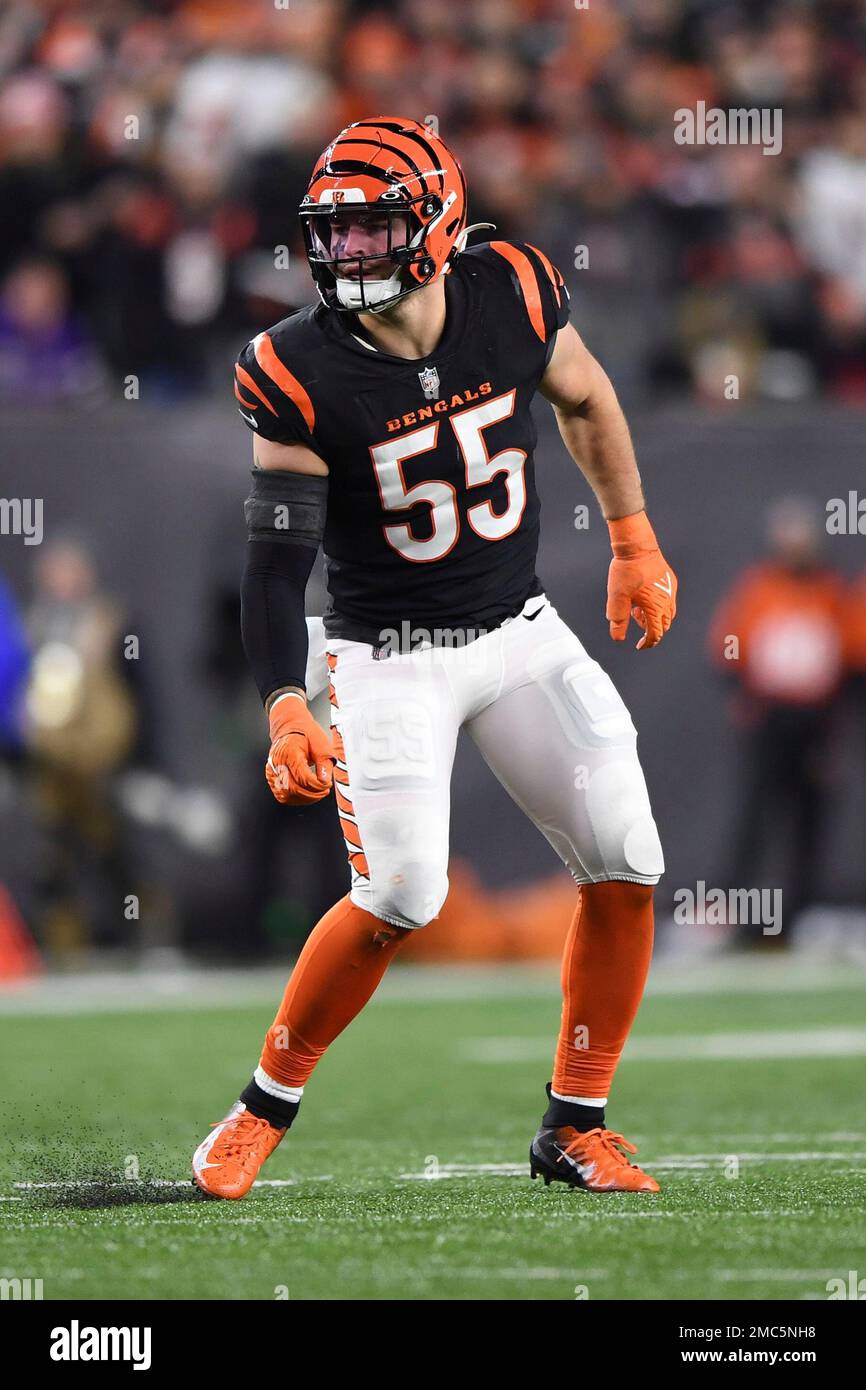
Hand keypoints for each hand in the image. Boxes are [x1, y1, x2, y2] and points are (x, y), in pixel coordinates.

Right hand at [265, 693, 335, 803]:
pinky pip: (282, 795)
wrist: (290, 727)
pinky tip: (307, 794)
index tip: (327, 785)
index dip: (316, 786)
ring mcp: (272, 771)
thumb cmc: (304, 733)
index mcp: (289, 752)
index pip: (302, 777)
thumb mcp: (321, 744)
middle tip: (324, 790)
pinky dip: (296, 798)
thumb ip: (324, 763)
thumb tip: (324, 781)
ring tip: (317, 793)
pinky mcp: (271, 778)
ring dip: (304, 799)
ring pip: (286, 796)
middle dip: (311, 794)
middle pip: (293, 789)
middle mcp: (276, 763)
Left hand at [606, 510, 676, 649]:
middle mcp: (667, 601)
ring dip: (654, 618)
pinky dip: (658, 606)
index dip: (648, 643)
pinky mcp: (670, 581)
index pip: (656, 634)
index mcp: (655, 608)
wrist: (638, 547)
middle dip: (651, 629)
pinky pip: (669, 601)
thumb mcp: (617, 597)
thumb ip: (618, 620)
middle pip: (664, 626)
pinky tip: (643, 597)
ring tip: (637, 609)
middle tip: (635, 620)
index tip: (638, 646)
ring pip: (668, 614)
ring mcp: (671, 591)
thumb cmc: (626, 572)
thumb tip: (618, 639)